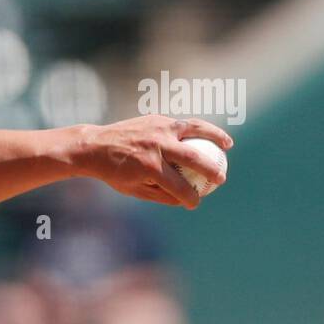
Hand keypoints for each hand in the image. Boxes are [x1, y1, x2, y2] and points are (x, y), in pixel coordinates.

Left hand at [74, 115, 231, 208]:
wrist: (95, 146)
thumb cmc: (114, 172)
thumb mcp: (133, 190)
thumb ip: (160, 196)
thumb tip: (184, 201)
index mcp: (150, 167)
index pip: (179, 186)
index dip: (191, 198)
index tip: (196, 203)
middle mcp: (156, 146)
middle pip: (193, 158)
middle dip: (211, 170)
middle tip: (220, 180)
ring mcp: (158, 130)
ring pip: (195, 130)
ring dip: (216, 137)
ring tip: (227, 146)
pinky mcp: (157, 120)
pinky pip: (183, 124)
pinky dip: (199, 129)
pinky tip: (209, 135)